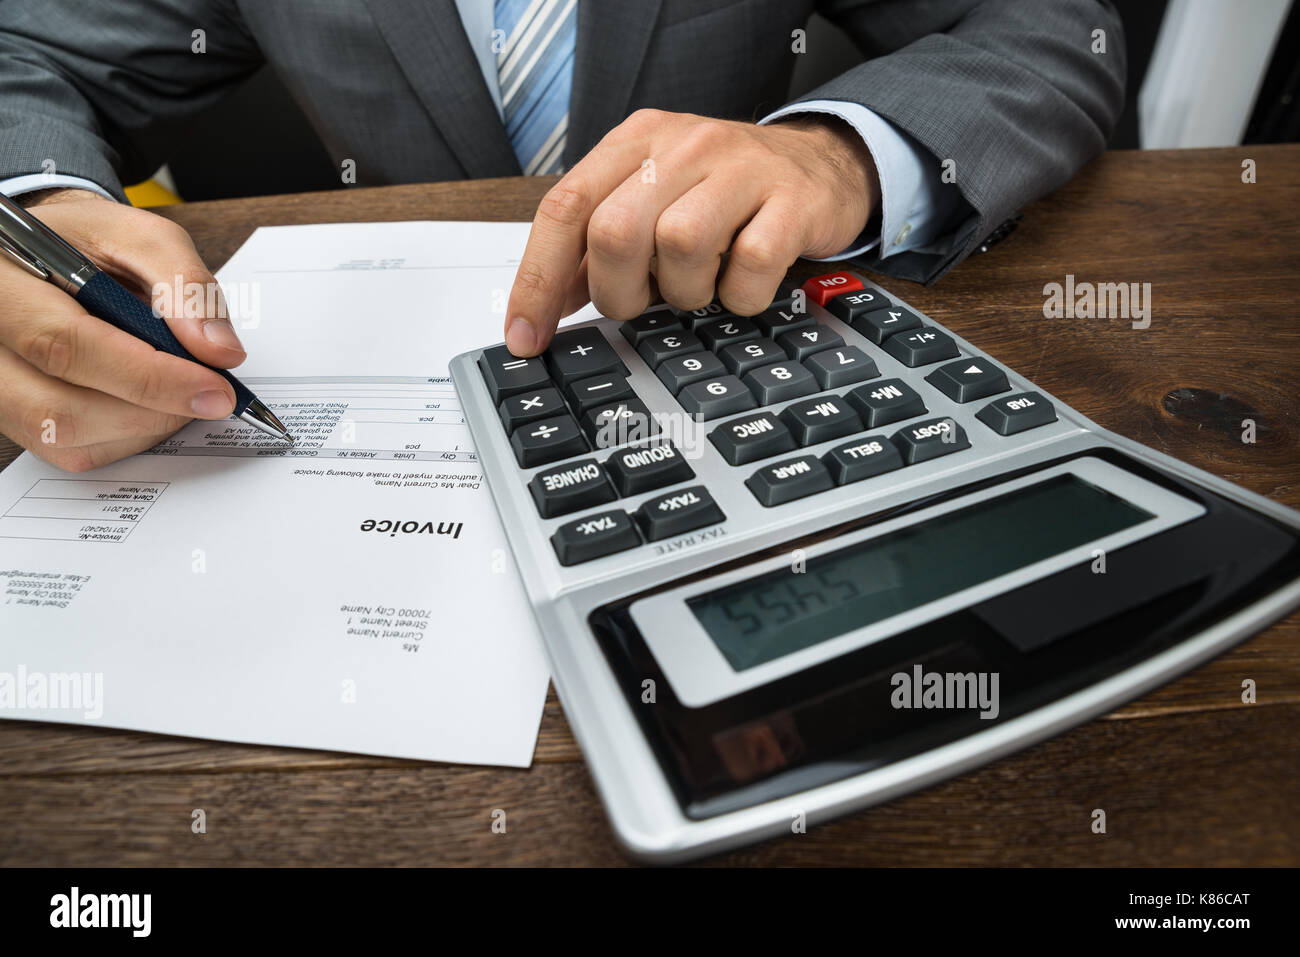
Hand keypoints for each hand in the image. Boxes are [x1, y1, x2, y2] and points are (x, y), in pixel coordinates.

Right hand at [0, 189, 244, 470]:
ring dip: (145, 425)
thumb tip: (220, 351)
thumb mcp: (140, 238)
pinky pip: (73, 452)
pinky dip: (128, 436)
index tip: (217, 389)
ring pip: (67, 439)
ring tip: (178, 389)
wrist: (47, 256)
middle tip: (210, 395)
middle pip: (62, 409)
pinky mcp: (17, 419)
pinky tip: (148, 403)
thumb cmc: (88, 244)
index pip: (68, 346)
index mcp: (4, 287)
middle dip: (154, 409)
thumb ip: (184, 284)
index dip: (150, 377)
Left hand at [503, 110, 879, 354]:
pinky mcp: (792, 199)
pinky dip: (740, 296)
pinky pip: (750, 267)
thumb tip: (544, 307)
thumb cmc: (725, 194)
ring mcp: (741, 168)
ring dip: (685, 291)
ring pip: (680, 245)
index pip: (564, 207)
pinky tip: (742, 283)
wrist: (822, 164)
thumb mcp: (652, 204)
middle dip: (619, 291)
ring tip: (703, 283)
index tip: (527, 337)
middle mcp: (683, 146)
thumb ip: (595, 248)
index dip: (537, 280)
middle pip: (614, 230)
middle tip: (644, 300)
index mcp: (635, 143)